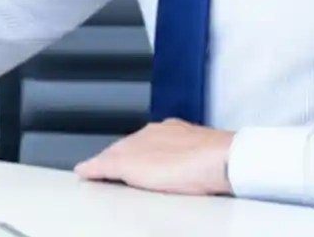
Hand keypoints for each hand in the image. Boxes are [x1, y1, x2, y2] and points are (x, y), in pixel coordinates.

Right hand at [74, 119, 233, 195]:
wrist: (229, 162)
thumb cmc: (185, 164)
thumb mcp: (131, 168)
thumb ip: (105, 166)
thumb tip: (83, 167)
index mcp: (143, 134)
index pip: (116, 149)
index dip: (104, 163)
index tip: (95, 174)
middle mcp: (165, 132)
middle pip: (138, 149)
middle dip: (128, 162)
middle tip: (119, 179)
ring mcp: (188, 140)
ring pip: (163, 151)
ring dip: (154, 163)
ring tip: (149, 181)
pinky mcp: (208, 151)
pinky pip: (185, 157)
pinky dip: (178, 166)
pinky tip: (181, 177)